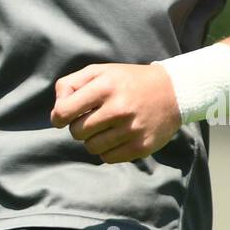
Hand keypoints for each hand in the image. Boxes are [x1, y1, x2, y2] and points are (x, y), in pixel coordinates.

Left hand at [50, 63, 180, 162]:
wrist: (173, 92)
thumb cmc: (128, 81)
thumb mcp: (100, 71)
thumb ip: (71, 84)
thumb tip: (56, 113)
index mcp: (105, 86)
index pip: (64, 112)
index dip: (59, 117)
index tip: (63, 117)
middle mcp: (118, 108)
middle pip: (76, 132)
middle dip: (79, 127)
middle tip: (92, 118)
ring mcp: (131, 129)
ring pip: (91, 148)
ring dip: (93, 140)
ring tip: (105, 127)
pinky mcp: (141, 146)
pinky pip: (108, 158)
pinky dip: (107, 150)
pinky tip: (117, 137)